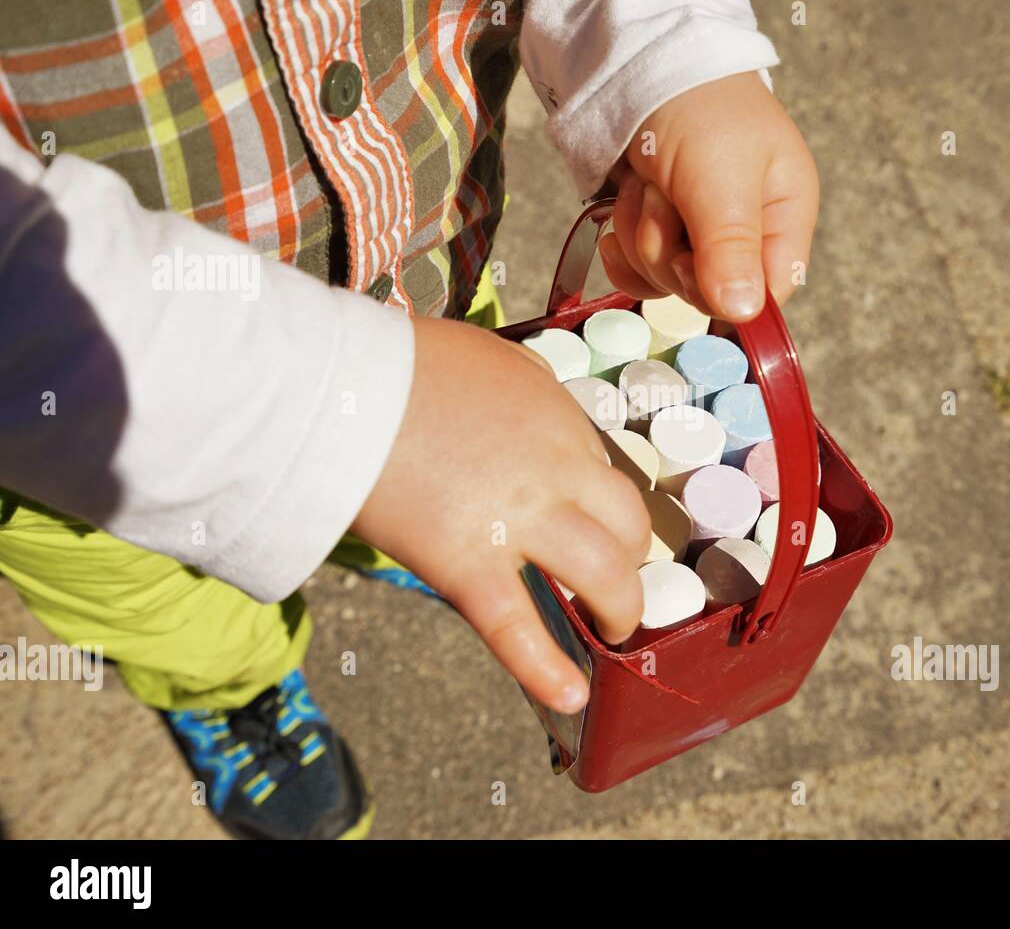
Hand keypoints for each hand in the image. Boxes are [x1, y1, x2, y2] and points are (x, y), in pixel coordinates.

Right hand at [350, 317, 650, 713]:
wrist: (339, 383)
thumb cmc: (399, 365)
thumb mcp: (487, 356)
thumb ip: (522, 384)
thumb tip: (533, 408)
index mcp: (556, 416)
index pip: (603, 473)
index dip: (601, 507)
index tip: (590, 525)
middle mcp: (555, 467)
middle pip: (626, 523)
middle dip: (629, 558)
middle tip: (614, 579)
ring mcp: (517, 517)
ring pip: (602, 574)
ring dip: (617, 608)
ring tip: (611, 630)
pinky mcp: (467, 561)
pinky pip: (517, 626)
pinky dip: (546, 668)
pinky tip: (571, 694)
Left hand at [599, 72, 818, 321]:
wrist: (638, 60)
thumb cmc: (698, 106)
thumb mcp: (720, 176)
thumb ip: (731, 246)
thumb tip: (743, 311)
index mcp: (784, 216)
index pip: (769, 294)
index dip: (728, 293)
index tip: (694, 265)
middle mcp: (746, 233)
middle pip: (708, 293)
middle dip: (672, 250)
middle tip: (667, 198)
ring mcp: (697, 235)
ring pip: (665, 280)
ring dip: (642, 233)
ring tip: (649, 183)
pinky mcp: (657, 233)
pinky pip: (637, 271)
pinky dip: (622, 242)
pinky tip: (622, 207)